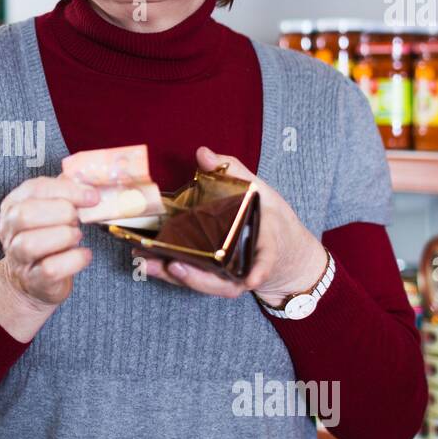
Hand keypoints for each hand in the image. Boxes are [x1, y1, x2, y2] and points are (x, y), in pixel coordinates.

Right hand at [0, 175, 98, 340]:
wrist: (33, 280)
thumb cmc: (47, 237)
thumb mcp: (51, 208)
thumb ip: (65, 191)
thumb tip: (90, 180)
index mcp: (13, 204)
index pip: (34, 189)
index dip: (67, 190)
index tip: (92, 196)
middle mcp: (9, 230)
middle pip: (24, 215)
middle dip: (60, 212)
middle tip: (77, 218)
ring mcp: (18, 257)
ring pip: (31, 243)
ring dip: (64, 236)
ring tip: (77, 235)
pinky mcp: (33, 280)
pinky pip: (50, 269)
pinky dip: (74, 259)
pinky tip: (84, 254)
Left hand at [140, 146, 327, 305]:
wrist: (287, 253)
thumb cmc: (272, 220)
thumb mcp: (262, 192)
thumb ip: (235, 172)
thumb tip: (203, 153)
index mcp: (267, 244)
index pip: (267, 260)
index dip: (259, 270)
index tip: (252, 279)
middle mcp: (249, 267)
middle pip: (226, 280)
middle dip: (198, 278)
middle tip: (174, 266)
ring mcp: (233, 278)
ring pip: (208, 285)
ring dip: (178, 277)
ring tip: (150, 264)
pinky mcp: (219, 281)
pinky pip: (197, 281)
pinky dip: (174, 275)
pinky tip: (151, 264)